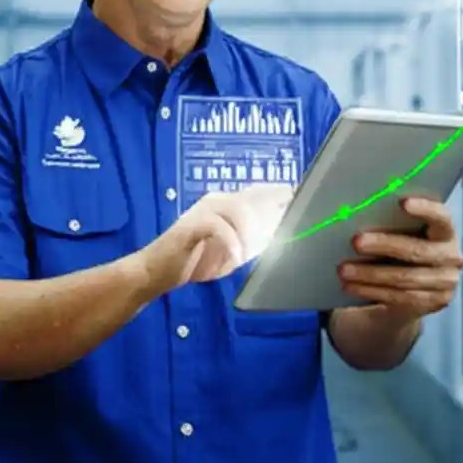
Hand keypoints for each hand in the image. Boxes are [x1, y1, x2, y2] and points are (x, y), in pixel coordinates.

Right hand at [137, 184, 292, 291]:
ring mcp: (204, 209)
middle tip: (282, 231)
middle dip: (273, 212)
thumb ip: (257, 240)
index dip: (284, 195)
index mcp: (231, 204)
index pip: (263, 191)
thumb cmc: (197, 261)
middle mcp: (219, 200)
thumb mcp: (235, 251)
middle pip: (256, 197)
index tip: (304, 201)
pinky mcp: (191, 223)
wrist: (158, 270)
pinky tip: (234, 257)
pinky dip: (230, 243)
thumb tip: (286, 233)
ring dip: (248, 236)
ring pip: (239, 210)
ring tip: (245, 255)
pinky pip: (217, 226)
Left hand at [337, 197, 462, 321]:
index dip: (425, 209)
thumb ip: (392, 222)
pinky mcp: (433, 303)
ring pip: (405, 278)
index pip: (441, 217)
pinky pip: (399, 297)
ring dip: (370, 274)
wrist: (416, 285)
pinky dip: (371, 291)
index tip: (402, 202)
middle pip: (417, 251)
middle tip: (355, 242)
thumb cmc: (403, 245)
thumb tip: (354, 214)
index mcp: (446, 231)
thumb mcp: (404, 232)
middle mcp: (452, 256)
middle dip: (383, 245)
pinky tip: (350, 286)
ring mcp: (446, 283)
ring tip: (343, 270)